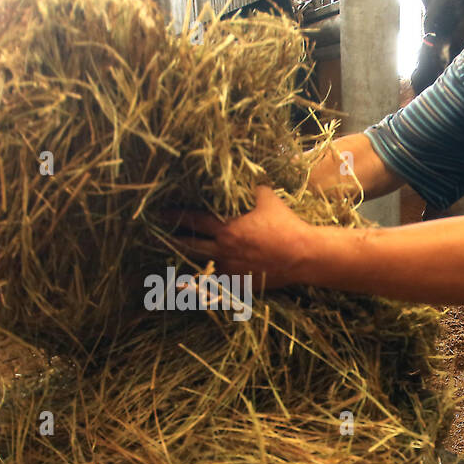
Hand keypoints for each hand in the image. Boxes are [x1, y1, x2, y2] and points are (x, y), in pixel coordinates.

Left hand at [164, 186, 312, 291]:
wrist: (302, 255)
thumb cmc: (286, 225)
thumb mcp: (267, 199)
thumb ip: (251, 189)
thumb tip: (245, 178)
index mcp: (226, 229)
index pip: (193, 220)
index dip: (176, 216)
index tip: (162, 214)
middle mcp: (223, 251)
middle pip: (189, 246)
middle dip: (174, 240)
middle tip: (162, 236)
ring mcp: (229, 270)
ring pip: (200, 266)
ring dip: (186, 262)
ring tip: (172, 260)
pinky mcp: (239, 284)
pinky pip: (216, 284)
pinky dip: (205, 281)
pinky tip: (195, 282)